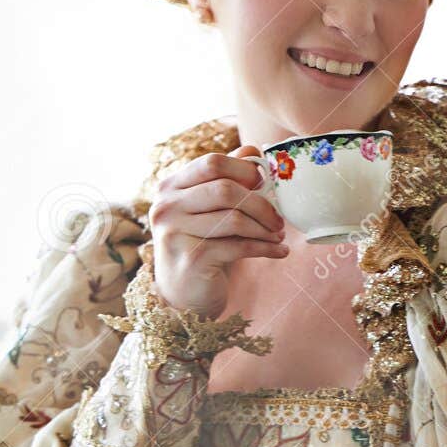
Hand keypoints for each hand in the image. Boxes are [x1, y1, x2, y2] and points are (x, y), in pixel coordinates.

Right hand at [149, 144, 288, 318]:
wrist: (182, 296)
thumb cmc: (200, 245)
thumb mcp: (208, 210)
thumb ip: (226, 178)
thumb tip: (254, 150)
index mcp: (170, 187)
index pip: (212, 162)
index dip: (244, 169)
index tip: (264, 183)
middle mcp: (167, 207)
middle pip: (225, 190)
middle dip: (261, 203)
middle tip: (279, 218)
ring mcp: (176, 233)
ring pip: (235, 219)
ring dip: (265, 228)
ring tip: (279, 235)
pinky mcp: (193, 259)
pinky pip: (239, 247)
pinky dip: (266, 248)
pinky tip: (280, 251)